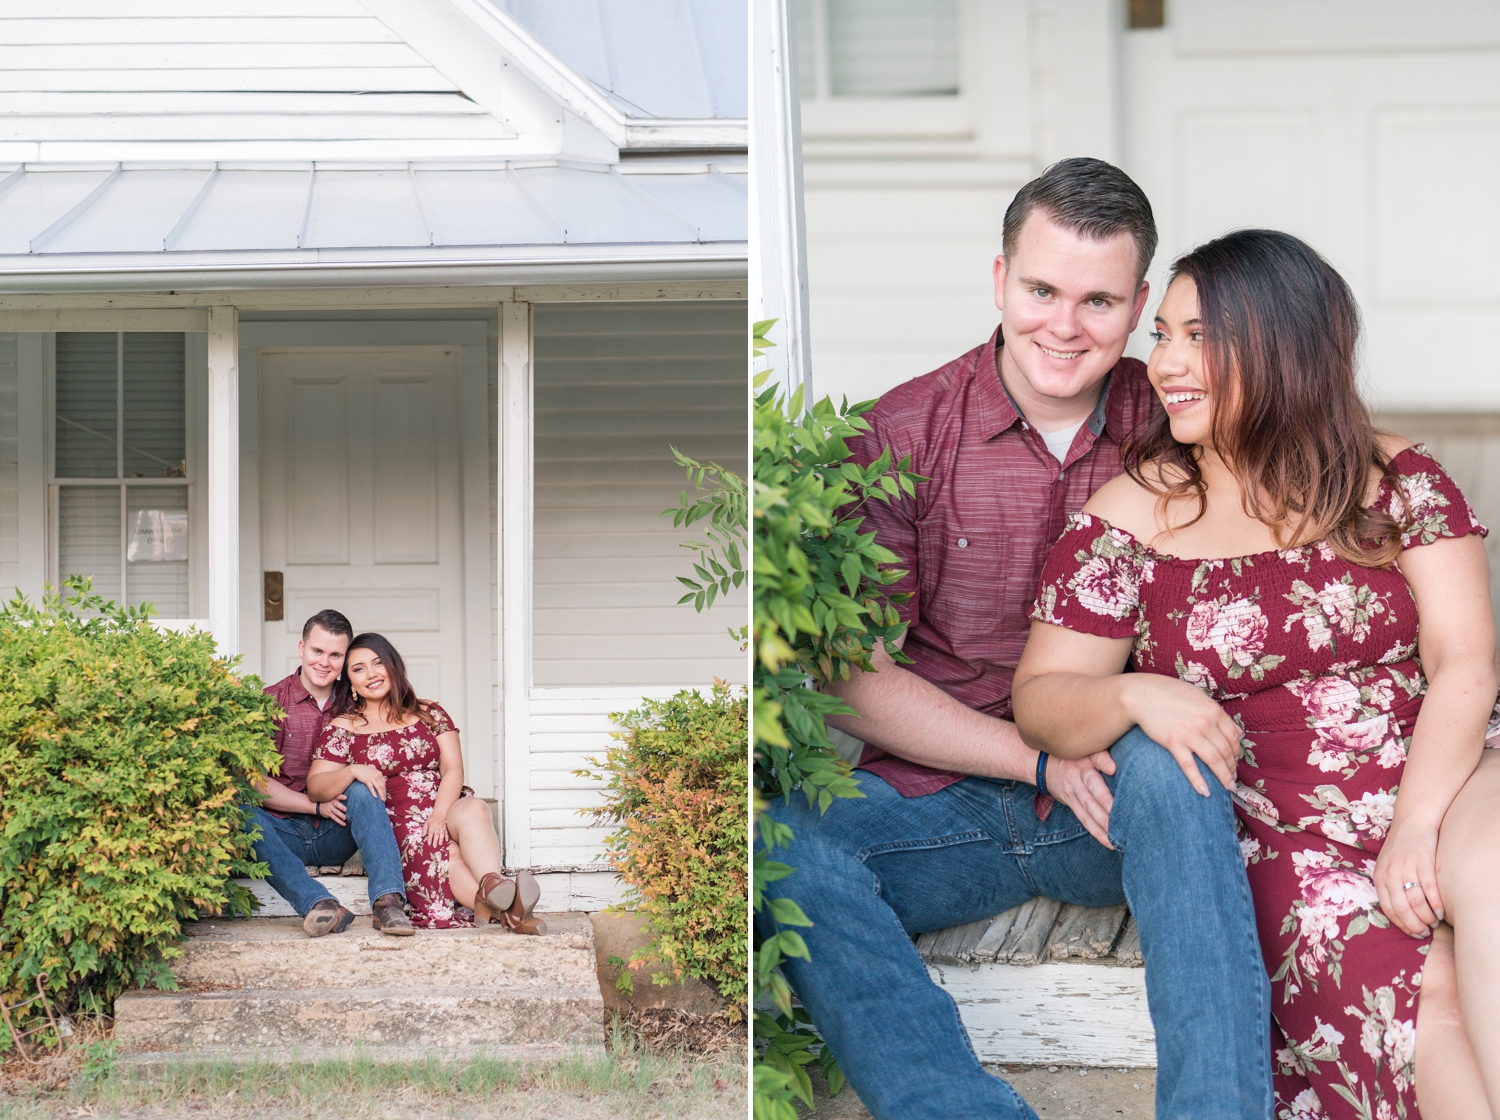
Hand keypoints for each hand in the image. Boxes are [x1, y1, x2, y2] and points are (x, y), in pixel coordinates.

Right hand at [319, 793, 348, 825]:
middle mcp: (332, 804)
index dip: (341, 797)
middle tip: (347, 810)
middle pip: (337, 805)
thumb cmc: (328, 802)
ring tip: (345, 818)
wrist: (318, 807)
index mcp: (333, 799)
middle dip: (342, 807)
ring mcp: (330, 809)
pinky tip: (344, 824)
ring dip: (341, 815)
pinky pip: (335, 818)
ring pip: (336, 812)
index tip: (345, 797)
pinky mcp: (329, 815)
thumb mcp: (332, 799)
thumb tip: (348, 798)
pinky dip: (339, 822)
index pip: (337, 797)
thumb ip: (339, 798)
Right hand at [348, 764, 386, 801]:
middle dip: (384, 793)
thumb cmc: (365, 771)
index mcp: (379, 773)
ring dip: (381, 794)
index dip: (385, 790)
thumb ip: (377, 776)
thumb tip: (380, 782)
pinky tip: (375, 797)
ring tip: (382, 800)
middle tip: (384, 800)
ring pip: (378, 787)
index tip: (385, 795)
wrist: (356, 769)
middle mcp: (377, 775)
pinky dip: (374, 792)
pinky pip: (371, 787)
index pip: (384, 783)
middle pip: (382, 786)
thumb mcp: (373, 772)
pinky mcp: (367, 780)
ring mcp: (372, 778)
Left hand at [423, 811, 448, 845]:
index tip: (429, 844)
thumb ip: (424, 829)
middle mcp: (437, 826)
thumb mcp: (426, 822)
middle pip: (436, 834)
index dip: (430, 838)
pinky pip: (446, 832)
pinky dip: (447, 836)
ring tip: (440, 844)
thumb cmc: (432, 819)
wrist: (440, 814)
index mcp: (432, 825)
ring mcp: (442, 827)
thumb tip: (423, 835)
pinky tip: (447, 840)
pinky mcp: (445, 827)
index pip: (430, 833)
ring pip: (442, 833)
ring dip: (441, 839)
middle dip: (435, 840)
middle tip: (435, 846)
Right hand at [1045, 752, 1117, 847]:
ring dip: (1100, 825)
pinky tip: (1108, 842)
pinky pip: (1084, 819)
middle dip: (1102, 806)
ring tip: (1114, 839)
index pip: (1094, 758)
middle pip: (1089, 792)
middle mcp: (1077, 777)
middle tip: (1116, 819)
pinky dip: (1095, 831)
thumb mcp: (1085, 749)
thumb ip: (1101, 755)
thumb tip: (1114, 767)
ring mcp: (1072, 792)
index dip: (1103, 762)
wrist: (1041, 764)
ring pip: (1086, 811)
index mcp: (1084, 761)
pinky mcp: (1071, 803)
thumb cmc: (1074, 756)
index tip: (1112, 769)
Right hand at [1123, 676, 1238, 795]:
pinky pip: (1189, 766)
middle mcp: (1206, 722)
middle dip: (1232, 767)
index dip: (1236, 752)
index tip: (1234, 761)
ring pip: (1214, 760)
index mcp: (1213, 710)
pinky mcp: (1173, 742)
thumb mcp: (1198, 697)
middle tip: (1233, 778)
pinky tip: (1205, 792)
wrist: (1141, 694)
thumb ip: (1217, 713)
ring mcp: (1190, 733)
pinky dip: (1198, 781)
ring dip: (1224, 777)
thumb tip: (1237, 731)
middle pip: (1226, 750)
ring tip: (1228, 787)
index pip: (1233, 737)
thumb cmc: (1168, 692)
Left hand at [1374, 817, 1441, 937]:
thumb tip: (1399, 914)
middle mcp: (1390, 874)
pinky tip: (1441, 912)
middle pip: (1403, 909)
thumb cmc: (1399, 848)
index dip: (1402, 925)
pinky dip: (1437, 905)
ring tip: (1434, 922)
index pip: (1388, 909)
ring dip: (1428, 917)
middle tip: (1425, 932)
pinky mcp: (1423, 863)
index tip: (1413, 933)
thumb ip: (1388, 886)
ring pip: (1417, 903)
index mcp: (1379, 877)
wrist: (1412, 822)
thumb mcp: (1385, 866)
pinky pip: (1430, 890)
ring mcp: (1406, 868)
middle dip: (1415, 926)